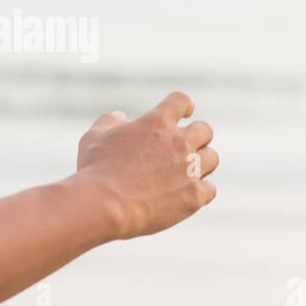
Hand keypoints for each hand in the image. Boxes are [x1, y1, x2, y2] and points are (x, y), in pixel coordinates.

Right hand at [76, 91, 218, 240]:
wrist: (103, 205)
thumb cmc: (95, 169)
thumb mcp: (93, 137)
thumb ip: (108, 122)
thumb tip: (119, 117)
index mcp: (157, 122)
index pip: (182, 101)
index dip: (184, 106)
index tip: (184, 113)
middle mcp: (179, 142)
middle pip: (205, 130)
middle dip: (197, 137)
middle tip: (185, 149)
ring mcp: (189, 169)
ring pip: (212, 158)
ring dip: (201, 163)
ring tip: (187, 172)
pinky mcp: (193, 196)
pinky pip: (210, 189)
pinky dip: (200, 191)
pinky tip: (187, 195)